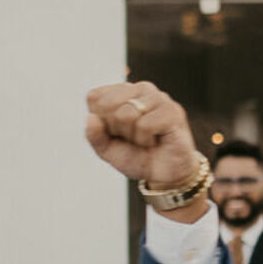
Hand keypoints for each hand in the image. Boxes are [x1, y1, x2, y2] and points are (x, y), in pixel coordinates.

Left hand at [83, 80, 204, 197]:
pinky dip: (145, 140)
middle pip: (108, 104)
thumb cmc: (136, 156)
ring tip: (145, 139)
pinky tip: (155, 140)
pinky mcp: (172, 110)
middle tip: (131, 137)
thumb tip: (90, 118)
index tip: (116, 132)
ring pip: (125, 114)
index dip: (100, 122)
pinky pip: (144, 125)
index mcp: (122, 92)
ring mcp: (158, 97)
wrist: (164, 174)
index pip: (95, 97)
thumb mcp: (106, 149)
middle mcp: (141, 88)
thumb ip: (94, 135)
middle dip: (115, 128)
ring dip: (132, 136)